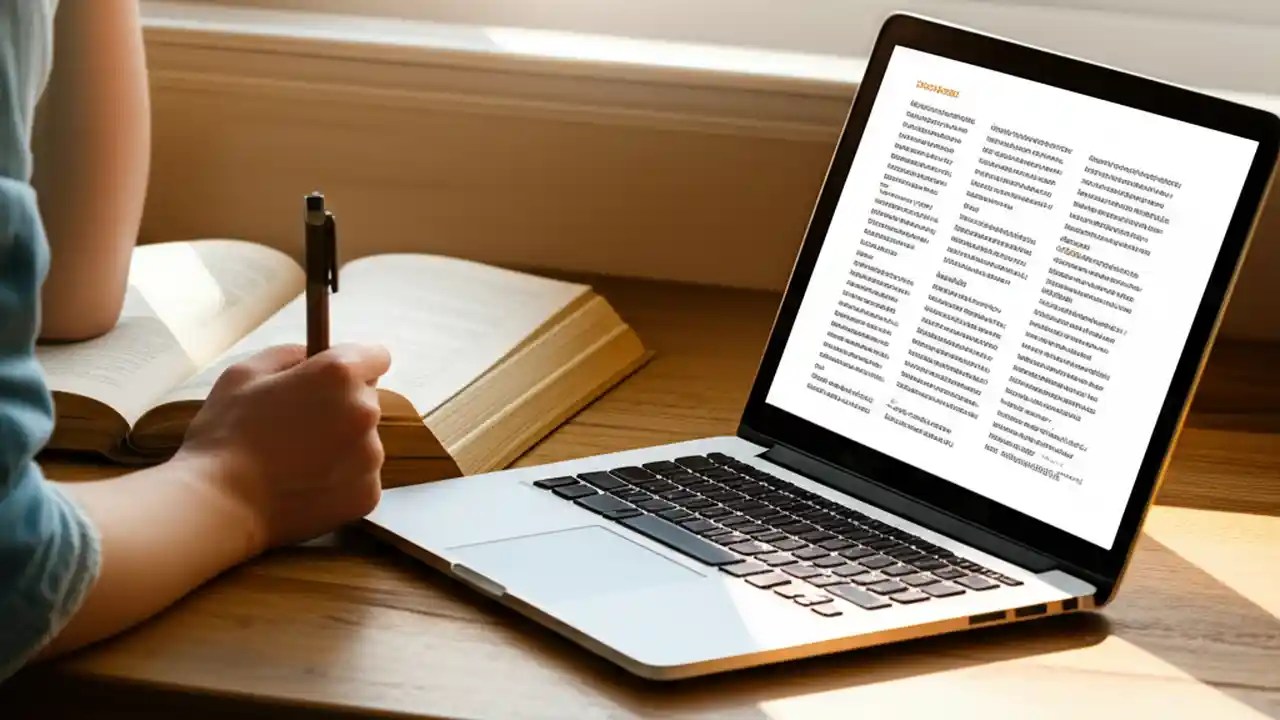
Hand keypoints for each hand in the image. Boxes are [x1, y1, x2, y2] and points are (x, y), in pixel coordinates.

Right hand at [177, 343, 391, 549]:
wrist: (221, 505)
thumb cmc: (226, 434)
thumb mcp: (245, 373)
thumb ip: (289, 355)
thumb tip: (312, 356)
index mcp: (339, 374)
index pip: (376, 356)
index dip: (353, 363)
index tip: (333, 377)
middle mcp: (365, 412)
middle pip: (366, 399)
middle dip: (340, 405)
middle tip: (298, 424)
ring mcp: (371, 457)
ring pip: (363, 440)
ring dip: (341, 444)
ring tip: (295, 460)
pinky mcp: (368, 494)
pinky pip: (359, 476)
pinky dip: (339, 479)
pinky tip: (303, 484)